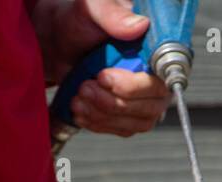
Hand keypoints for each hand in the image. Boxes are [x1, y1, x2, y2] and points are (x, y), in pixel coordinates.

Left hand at [33, 0, 169, 136]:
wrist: (59, 41)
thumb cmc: (78, 21)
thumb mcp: (93, 9)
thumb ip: (113, 14)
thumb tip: (138, 25)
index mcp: (155, 48)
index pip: (162, 77)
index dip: (136, 86)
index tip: (104, 77)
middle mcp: (156, 75)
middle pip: (152, 105)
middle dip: (114, 102)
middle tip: (86, 86)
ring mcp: (146, 98)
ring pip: (138, 121)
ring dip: (104, 115)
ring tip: (79, 97)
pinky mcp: (131, 114)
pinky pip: (124, 129)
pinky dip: (100, 123)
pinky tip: (82, 110)